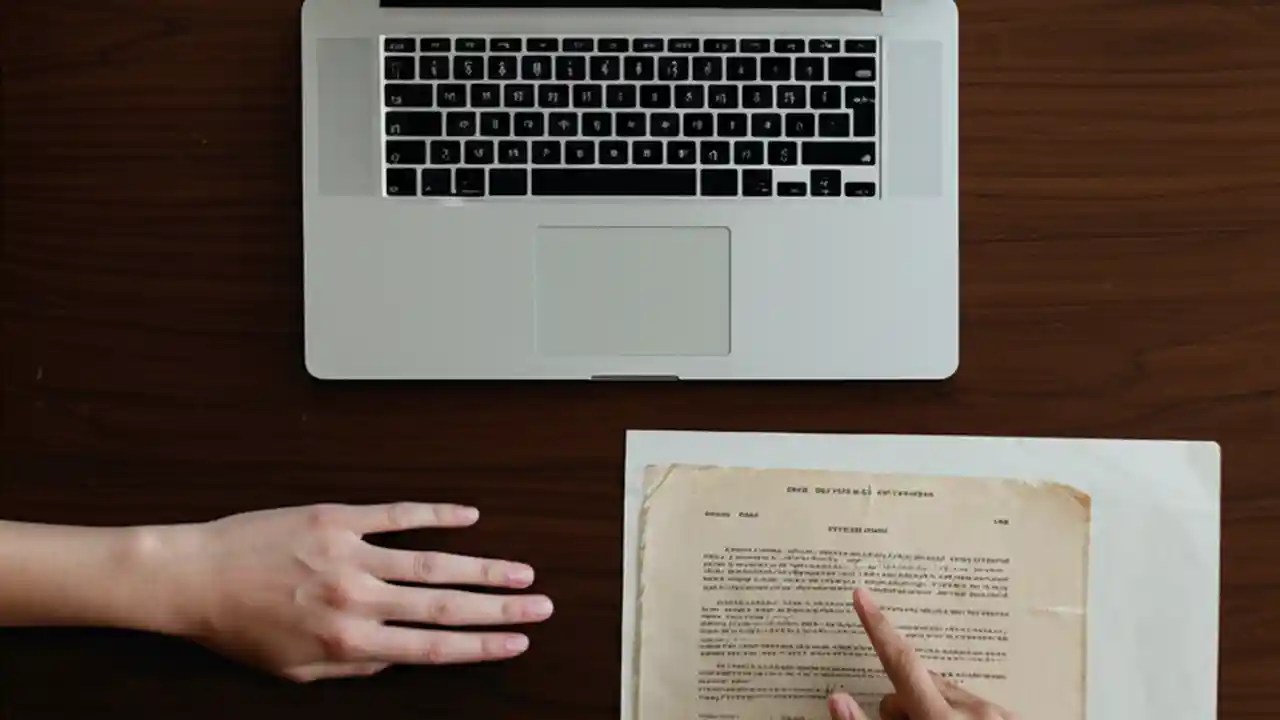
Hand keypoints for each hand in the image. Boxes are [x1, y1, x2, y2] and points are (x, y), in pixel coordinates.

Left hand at [161, 503, 552, 681]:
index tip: (516, 643)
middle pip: (445, 605)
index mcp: (348, 640)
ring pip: (432, 562)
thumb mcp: (296, 671)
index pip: (432, 646)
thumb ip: (354, 667)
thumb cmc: (238, 627)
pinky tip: (468, 515)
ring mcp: (349, 554)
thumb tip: (401, 657)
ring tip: (520, 571)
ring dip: (482, 567)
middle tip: (541, 606)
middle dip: (500, 608)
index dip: (481, 646)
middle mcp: (356, 598)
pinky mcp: (336, 518)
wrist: (191, 578)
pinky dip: (436, 514)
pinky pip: (396, 515)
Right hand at [827, 589, 1014, 719]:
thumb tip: (837, 698)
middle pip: (916, 685)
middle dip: (898, 705)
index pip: (900, 662)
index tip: (861, 595)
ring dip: (929, 712)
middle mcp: (973, 711)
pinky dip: (957, 719)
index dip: (877, 626)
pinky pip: (973, 708)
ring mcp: (998, 716)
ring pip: (946, 696)